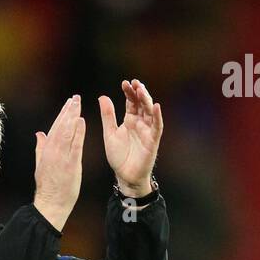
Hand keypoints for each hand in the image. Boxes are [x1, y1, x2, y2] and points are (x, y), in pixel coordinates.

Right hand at [33, 95, 85, 232]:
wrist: (51, 204)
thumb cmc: (47, 187)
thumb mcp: (40, 165)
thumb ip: (41, 148)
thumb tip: (39, 134)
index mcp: (46, 151)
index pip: (55, 128)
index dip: (62, 114)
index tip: (68, 103)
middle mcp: (53, 152)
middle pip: (61, 126)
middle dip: (68, 110)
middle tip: (75, 98)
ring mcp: (62, 158)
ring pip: (67, 132)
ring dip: (73, 116)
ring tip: (78, 103)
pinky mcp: (71, 165)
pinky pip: (75, 145)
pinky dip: (78, 132)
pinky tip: (81, 121)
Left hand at [98, 79, 162, 196]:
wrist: (125, 176)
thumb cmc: (118, 157)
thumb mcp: (109, 134)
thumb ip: (107, 116)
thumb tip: (102, 97)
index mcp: (130, 120)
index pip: (131, 102)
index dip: (129, 92)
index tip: (124, 83)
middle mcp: (140, 123)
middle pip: (142, 103)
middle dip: (139, 92)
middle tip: (134, 83)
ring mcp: (147, 130)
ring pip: (150, 111)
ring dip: (147, 100)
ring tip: (141, 90)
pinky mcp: (153, 140)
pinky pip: (157, 126)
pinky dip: (157, 116)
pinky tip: (156, 106)